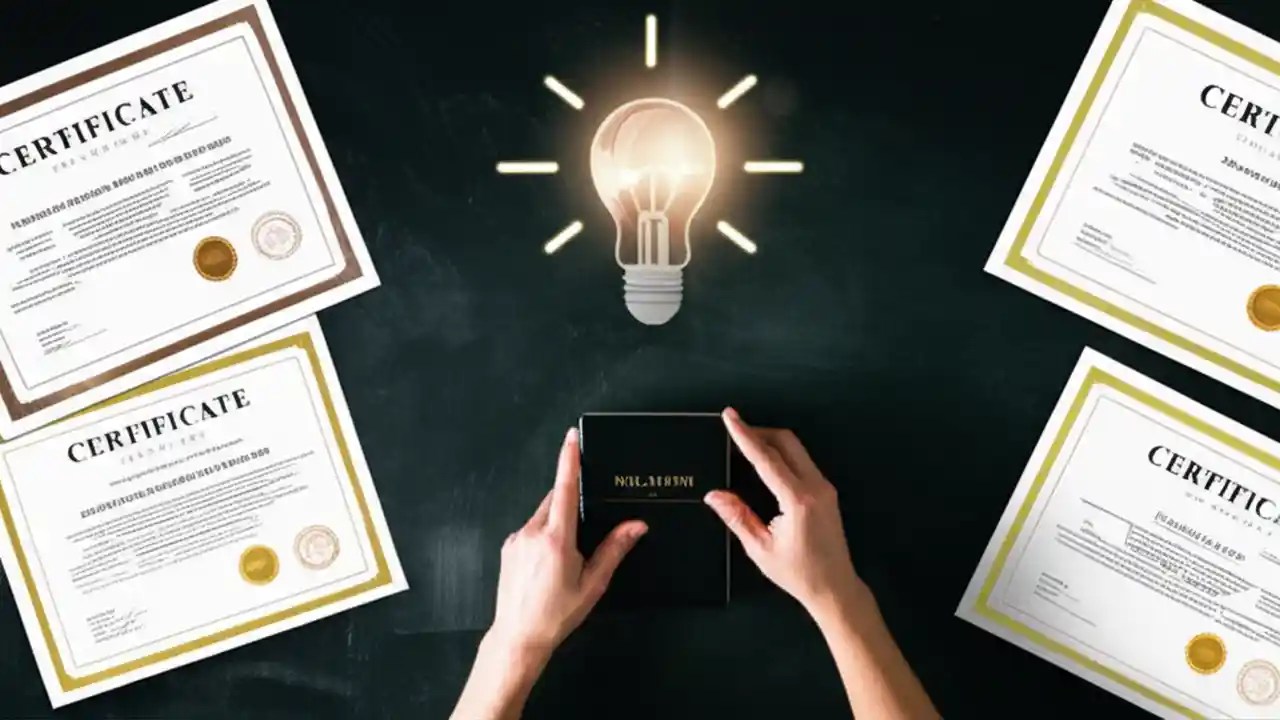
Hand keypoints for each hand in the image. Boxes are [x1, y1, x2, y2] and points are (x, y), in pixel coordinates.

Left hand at [489, 427, 647, 656]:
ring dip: (555, 523)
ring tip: (564, 559)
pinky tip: (547, 564)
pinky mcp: (508, 548)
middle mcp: (532, 533)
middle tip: (582, 531)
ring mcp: (517, 540)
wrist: (519, 636)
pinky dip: (542, 536)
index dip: (569, 459)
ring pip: (541, 516)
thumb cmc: (556, 614)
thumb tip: (635, 526)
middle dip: (569, 504)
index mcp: (556, 538)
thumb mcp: (593, 583)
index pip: (564, 488)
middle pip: (554, 500)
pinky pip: (530, 530)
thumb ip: (614, 549)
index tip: (571, 437)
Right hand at [705, 408, 859, 616]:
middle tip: (734, 429)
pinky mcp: (826, 491)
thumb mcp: (760, 549)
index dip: (745, 435)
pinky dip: (781, 453)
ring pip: (796, 448)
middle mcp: (815, 487)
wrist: (835, 587)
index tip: (730, 416)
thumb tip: (714, 494)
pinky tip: (765, 461)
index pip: (766, 459)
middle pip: (786, 442)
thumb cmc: (797, 573)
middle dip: (758, 430)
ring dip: (770, 441)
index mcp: (797, 501)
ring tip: (745, 442)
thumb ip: (737, 517)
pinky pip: (802, 460)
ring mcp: (824, 487)